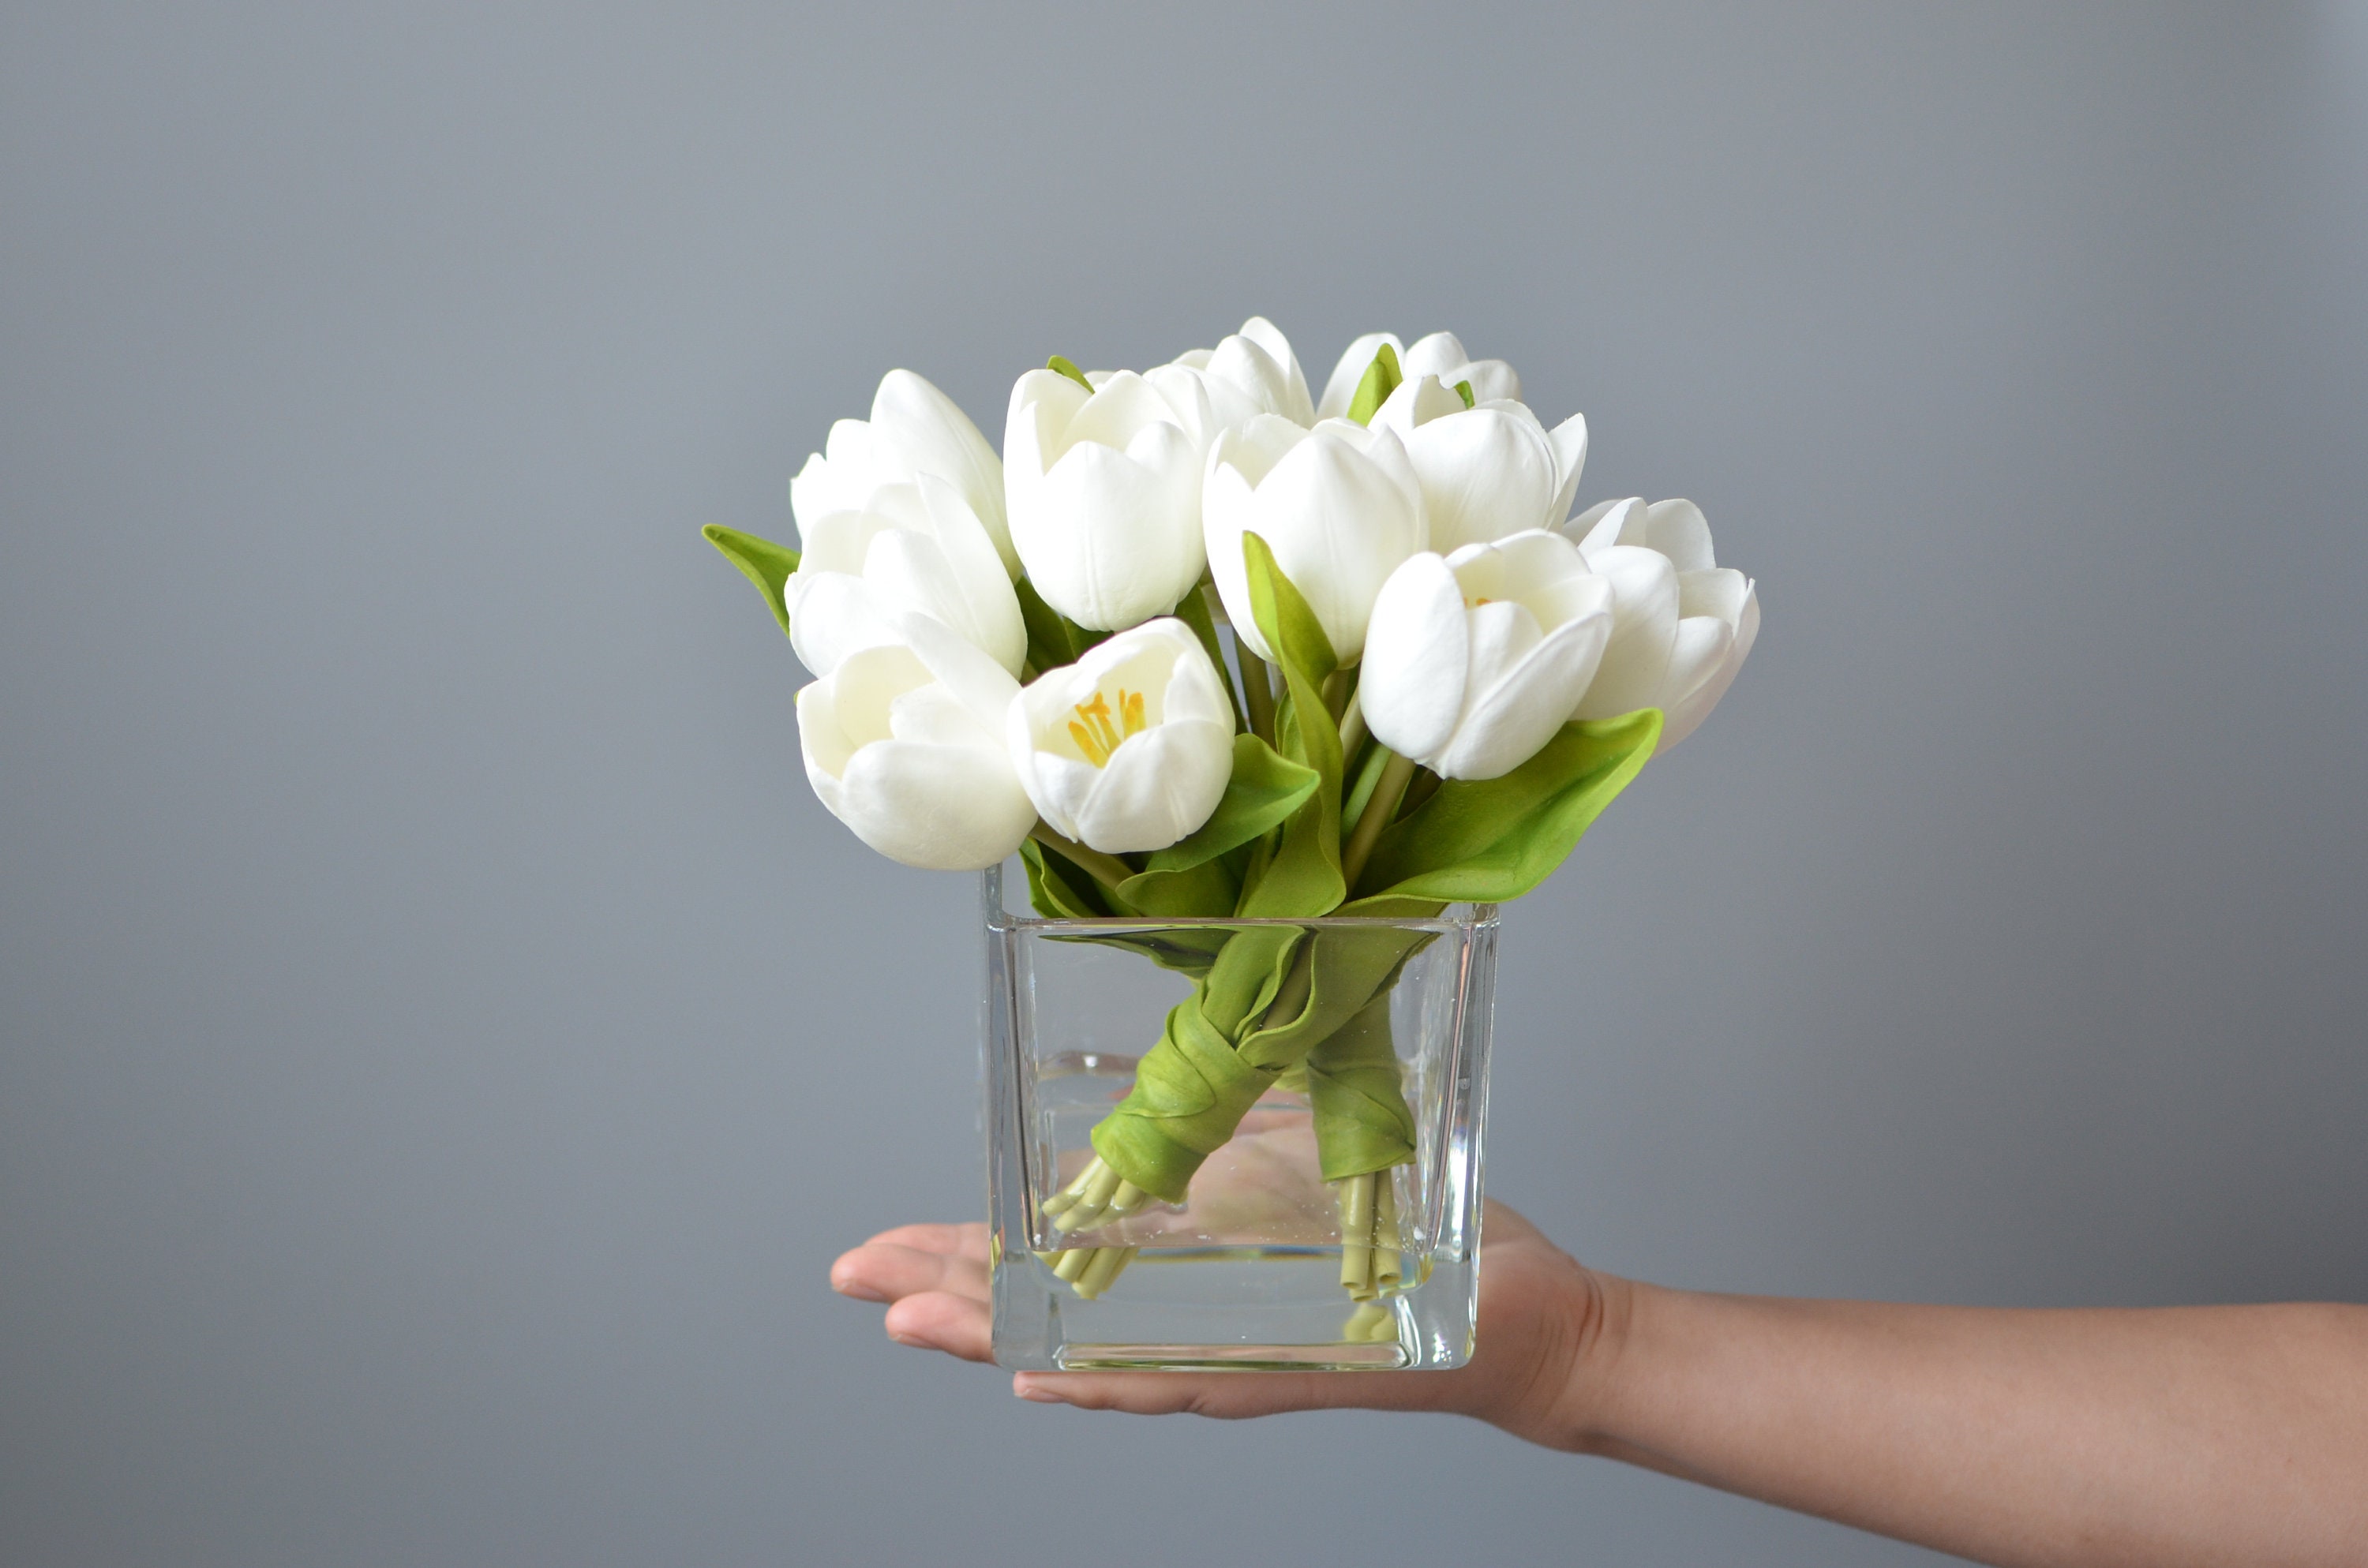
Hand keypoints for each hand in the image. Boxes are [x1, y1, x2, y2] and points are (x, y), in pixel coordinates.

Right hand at [828, 1199, 1621, 1447]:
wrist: (1524, 1311)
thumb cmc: (1428, 1236)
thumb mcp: (1306, 1154)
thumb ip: (1228, 1130)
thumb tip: (1142, 1099)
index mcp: (1186, 1262)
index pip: (1050, 1259)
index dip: (958, 1252)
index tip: (880, 1247)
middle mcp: (1187, 1318)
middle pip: (1038, 1311)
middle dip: (940, 1292)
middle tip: (853, 1280)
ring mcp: (1225, 1353)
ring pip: (1084, 1354)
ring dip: (993, 1338)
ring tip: (908, 1322)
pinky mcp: (1285, 1374)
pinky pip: (1181, 1381)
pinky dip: (1108, 1381)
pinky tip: (1041, 1378)